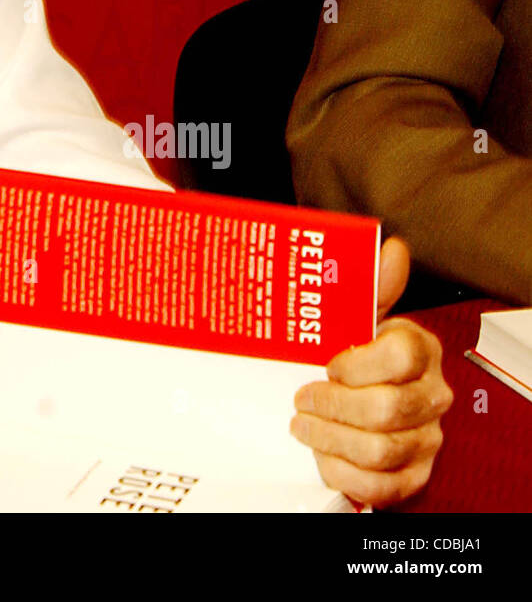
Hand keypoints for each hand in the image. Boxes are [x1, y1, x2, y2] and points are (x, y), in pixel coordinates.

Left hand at [290, 237, 451, 506]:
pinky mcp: (412, 476)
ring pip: (380, 450)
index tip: (327, 362)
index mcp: (419, 350)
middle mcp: (431, 396)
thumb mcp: (356, 318)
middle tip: (301, 396)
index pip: (400, 355)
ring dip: (329, 436)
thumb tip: (389, 247)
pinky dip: (342, 471)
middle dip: (333, 404)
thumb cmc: (355, 353)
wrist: (359, 400)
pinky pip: (380, 486)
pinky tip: (320, 453)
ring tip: (301, 423)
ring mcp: (425, 439)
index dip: (357, 363)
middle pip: (386, 409)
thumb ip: (368, 285)